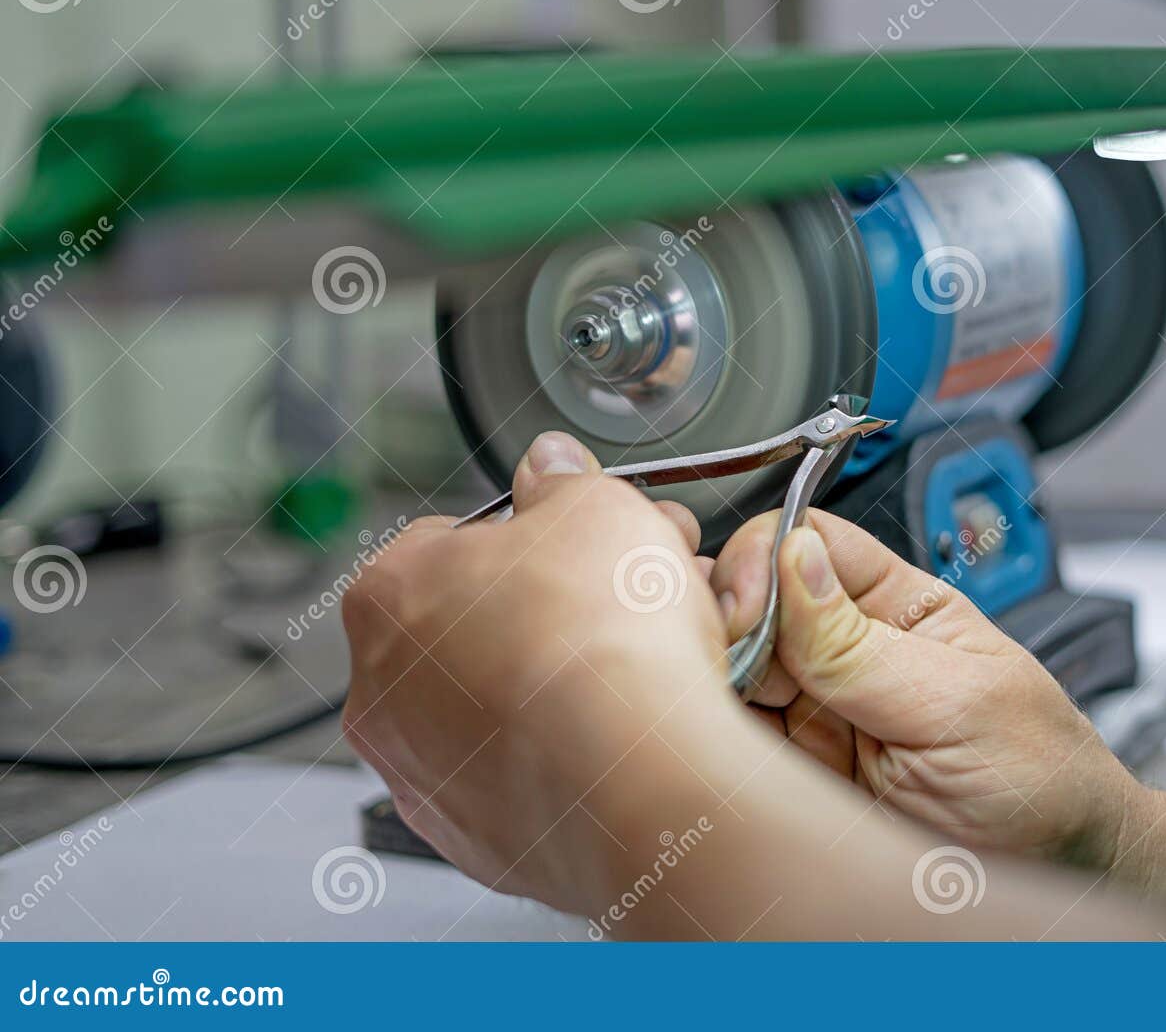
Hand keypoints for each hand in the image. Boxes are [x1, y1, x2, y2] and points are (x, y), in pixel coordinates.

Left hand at [340, 432, 746, 913]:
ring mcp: (424, 778)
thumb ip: (563, 481)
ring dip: (555, 689)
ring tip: (635, 677)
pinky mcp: (475, 843)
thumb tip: (552, 469)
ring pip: (496, 713)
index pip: (449, 544)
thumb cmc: (602, 639)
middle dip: (544, 613)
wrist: (635, 779)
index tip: (576, 545)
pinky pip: (523, 784)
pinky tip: (620, 743)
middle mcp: (383, 693)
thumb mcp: (597, 505)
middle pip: (472, 631)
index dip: (528, 539)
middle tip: (620, 604)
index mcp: (388, 595)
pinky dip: (566, 762)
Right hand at [712, 510, 1165, 885]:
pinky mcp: (791, 776)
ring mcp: (812, 714)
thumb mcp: (959, 702)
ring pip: (726, 674)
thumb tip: (788, 556)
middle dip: (728, 628)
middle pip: (748, 605)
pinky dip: (715, 747)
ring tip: (732, 716)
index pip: (804, 541)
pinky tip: (729, 754)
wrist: (1061, 877)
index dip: (762, 559)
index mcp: (894, 606)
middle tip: (733, 670)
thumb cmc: (1042, 779)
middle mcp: (843, 652)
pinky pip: (730, 747)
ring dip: (714, 687)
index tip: (746, 604)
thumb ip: (861, 642)